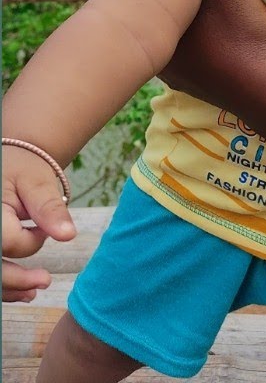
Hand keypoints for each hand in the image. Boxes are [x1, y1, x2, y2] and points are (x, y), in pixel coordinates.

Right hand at [2, 147, 76, 301]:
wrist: (11, 163)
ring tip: (34, 292)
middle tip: (45, 281)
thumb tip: (68, 235)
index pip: (5, 240)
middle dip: (14, 279)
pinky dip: (4, 284)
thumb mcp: (38, 183)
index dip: (30, 241)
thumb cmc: (23, 170)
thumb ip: (50, 208)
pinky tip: (22, 292)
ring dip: (8, 287)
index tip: (44, 229)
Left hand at [158, 0, 265, 109]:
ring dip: (192, 13)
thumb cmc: (243, 37)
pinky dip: (200, 37)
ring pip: (177, 29)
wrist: (265, 93)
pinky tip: (218, 32)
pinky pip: (189, 51)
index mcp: (158, 21)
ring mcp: (172, 70)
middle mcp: (157, 47)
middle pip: (167, 6)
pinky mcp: (190, 82)